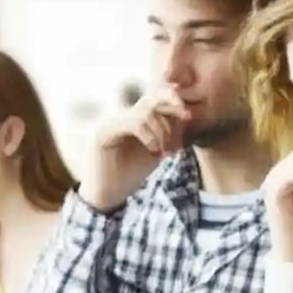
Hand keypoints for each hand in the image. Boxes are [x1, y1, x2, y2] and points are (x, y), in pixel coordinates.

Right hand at [80, 86, 191, 210]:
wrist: (108, 194)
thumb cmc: (130, 174)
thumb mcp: (157, 151)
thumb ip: (169, 134)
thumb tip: (185, 116)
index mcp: (134, 118)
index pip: (156, 98)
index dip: (174, 102)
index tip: (188, 117)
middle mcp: (122, 116)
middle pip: (151, 97)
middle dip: (173, 106)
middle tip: (186, 118)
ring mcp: (112, 122)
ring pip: (145, 112)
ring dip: (162, 131)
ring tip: (165, 151)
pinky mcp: (104, 133)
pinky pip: (134, 124)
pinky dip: (149, 136)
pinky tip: (154, 151)